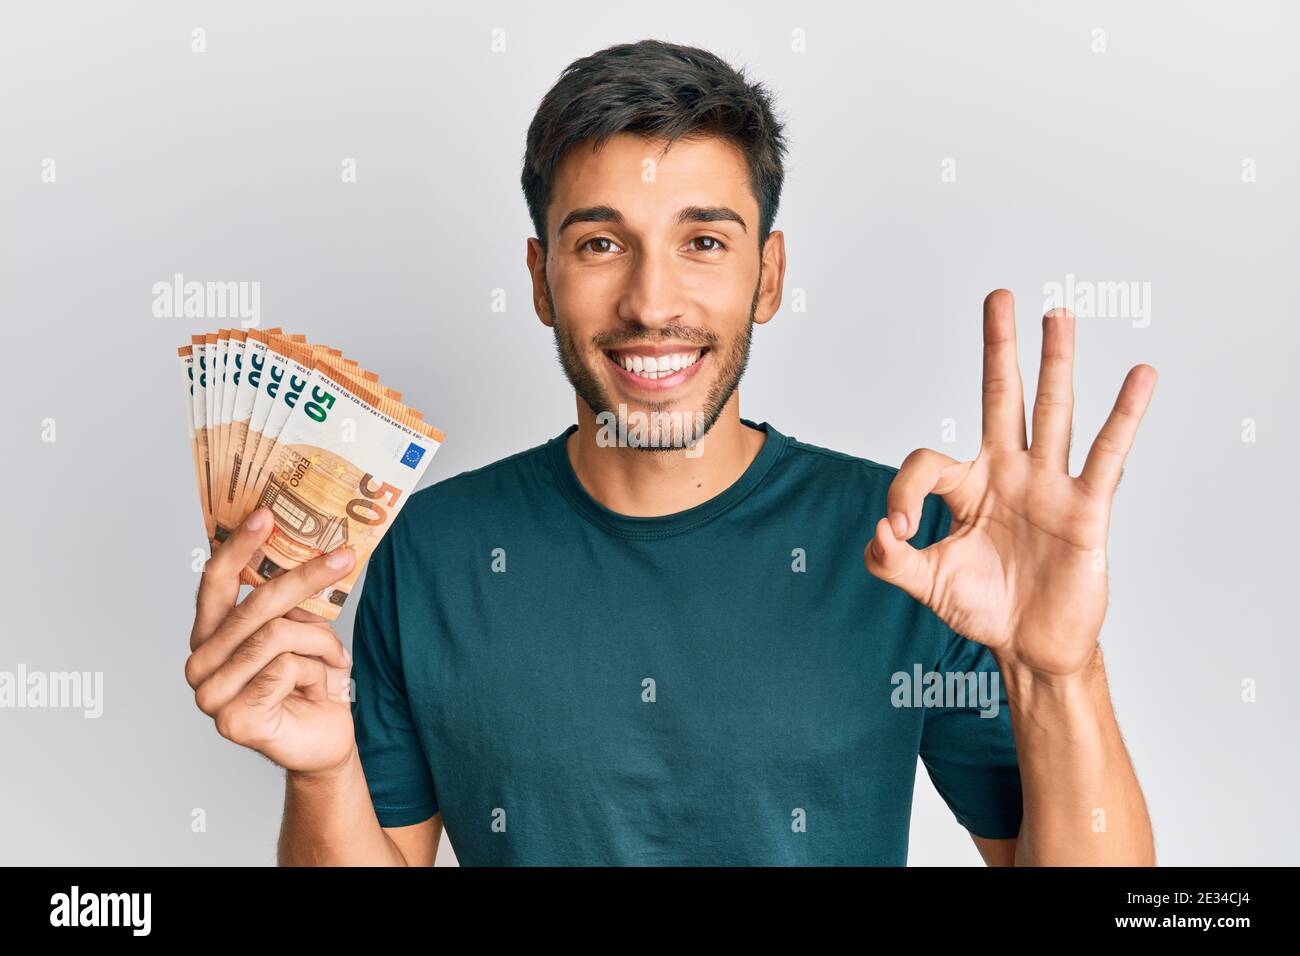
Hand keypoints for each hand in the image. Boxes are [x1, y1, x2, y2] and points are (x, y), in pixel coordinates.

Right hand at [185, 507, 357, 775]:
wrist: (326, 742)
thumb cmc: (311, 685)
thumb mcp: (303, 632)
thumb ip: (292, 601)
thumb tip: (314, 545)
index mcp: (210, 637)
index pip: (214, 582)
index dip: (239, 547)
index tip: (265, 514)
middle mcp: (201, 664)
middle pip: (256, 605)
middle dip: (307, 578)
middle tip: (344, 556)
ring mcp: (211, 695)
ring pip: (279, 635)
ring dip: (322, 645)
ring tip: (335, 663)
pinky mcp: (234, 720)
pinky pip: (287, 668)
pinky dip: (317, 673)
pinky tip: (319, 690)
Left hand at [865, 289, 1156, 678]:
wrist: (1031, 647)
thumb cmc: (984, 608)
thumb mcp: (926, 584)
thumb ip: (892, 561)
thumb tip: (879, 532)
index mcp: (966, 488)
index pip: (928, 461)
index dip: (903, 488)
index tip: (897, 528)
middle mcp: (1008, 473)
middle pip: (1001, 398)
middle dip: (999, 349)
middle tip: (998, 298)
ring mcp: (1048, 485)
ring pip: (1053, 412)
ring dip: (1056, 364)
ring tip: (1058, 316)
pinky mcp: (1086, 507)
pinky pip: (1107, 454)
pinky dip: (1124, 415)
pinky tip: (1140, 376)